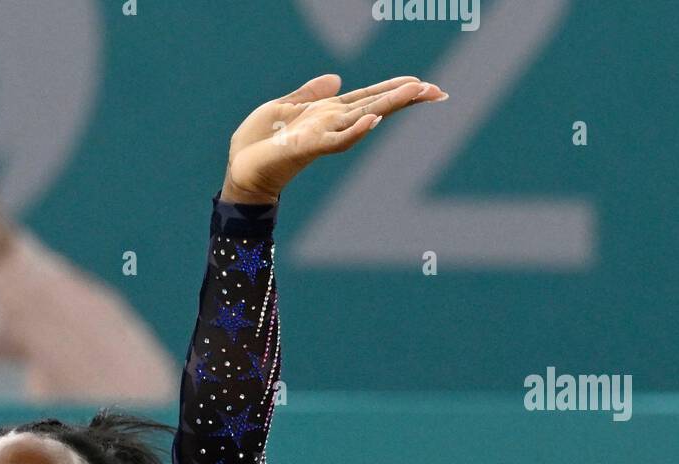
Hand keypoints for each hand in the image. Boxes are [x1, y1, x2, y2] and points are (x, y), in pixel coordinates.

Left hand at [221, 73, 446, 204]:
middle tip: (439, 90)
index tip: (423, 84)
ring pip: (363, 118)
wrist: (240, 170)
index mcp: (327, 112)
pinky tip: (373, 120)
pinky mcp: (307, 147)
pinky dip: (355, 131)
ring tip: (417, 93)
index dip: (395, 89)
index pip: (368, 97)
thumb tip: (337, 78)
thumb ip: (310, 93)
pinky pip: (335, 140)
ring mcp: (321, 136)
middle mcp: (330, 124)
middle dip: (405, 98)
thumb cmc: (258, 143)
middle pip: (375, 106)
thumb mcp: (284, 107)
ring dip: (389, 106)